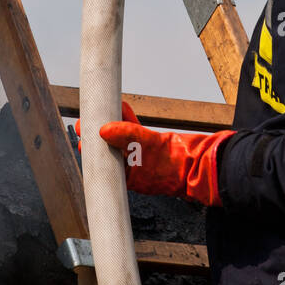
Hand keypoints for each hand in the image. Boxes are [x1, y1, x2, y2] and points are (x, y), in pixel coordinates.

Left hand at [76, 101, 232, 206]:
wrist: (201, 163)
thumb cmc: (176, 166)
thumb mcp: (148, 147)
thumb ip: (127, 135)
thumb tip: (104, 129)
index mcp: (127, 177)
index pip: (102, 161)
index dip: (91, 146)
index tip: (82, 132)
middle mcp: (132, 167)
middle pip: (109, 148)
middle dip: (98, 134)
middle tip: (86, 121)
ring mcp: (142, 155)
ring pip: (121, 137)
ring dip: (112, 123)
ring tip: (102, 111)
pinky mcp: (152, 144)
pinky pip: (134, 131)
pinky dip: (127, 120)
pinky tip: (122, 107)